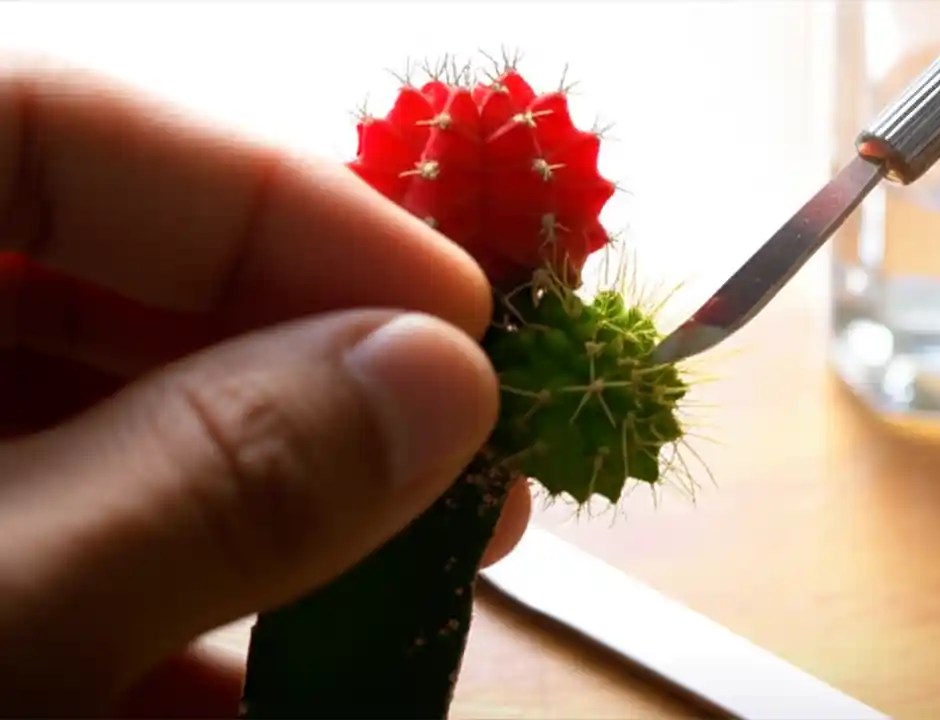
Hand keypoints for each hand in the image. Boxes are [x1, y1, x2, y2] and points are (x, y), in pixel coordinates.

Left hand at [0, 55, 531, 714]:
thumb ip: (201, 484)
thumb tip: (441, 378)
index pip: (44, 126)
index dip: (267, 196)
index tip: (456, 310)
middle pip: (91, 278)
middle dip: (298, 373)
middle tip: (466, 458)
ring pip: (89, 433)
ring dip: (260, 514)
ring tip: (410, 583)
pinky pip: (52, 560)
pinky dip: (164, 622)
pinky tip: (265, 691)